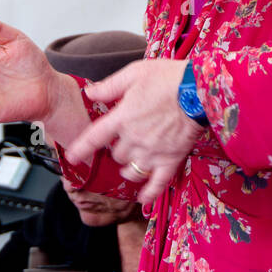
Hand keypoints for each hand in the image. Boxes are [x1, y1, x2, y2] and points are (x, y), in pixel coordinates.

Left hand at [64, 58, 202, 206]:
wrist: (199, 90)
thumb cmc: (169, 78)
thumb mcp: (135, 73)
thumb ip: (110, 86)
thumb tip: (90, 93)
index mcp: (123, 117)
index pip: (94, 137)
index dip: (81, 148)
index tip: (72, 157)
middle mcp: (134, 139)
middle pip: (116, 155)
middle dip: (117, 150)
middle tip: (125, 142)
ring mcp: (152, 152)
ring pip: (131, 171)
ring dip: (128, 168)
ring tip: (132, 163)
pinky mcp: (171, 159)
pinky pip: (157, 183)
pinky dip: (149, 193)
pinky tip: (144, 198)